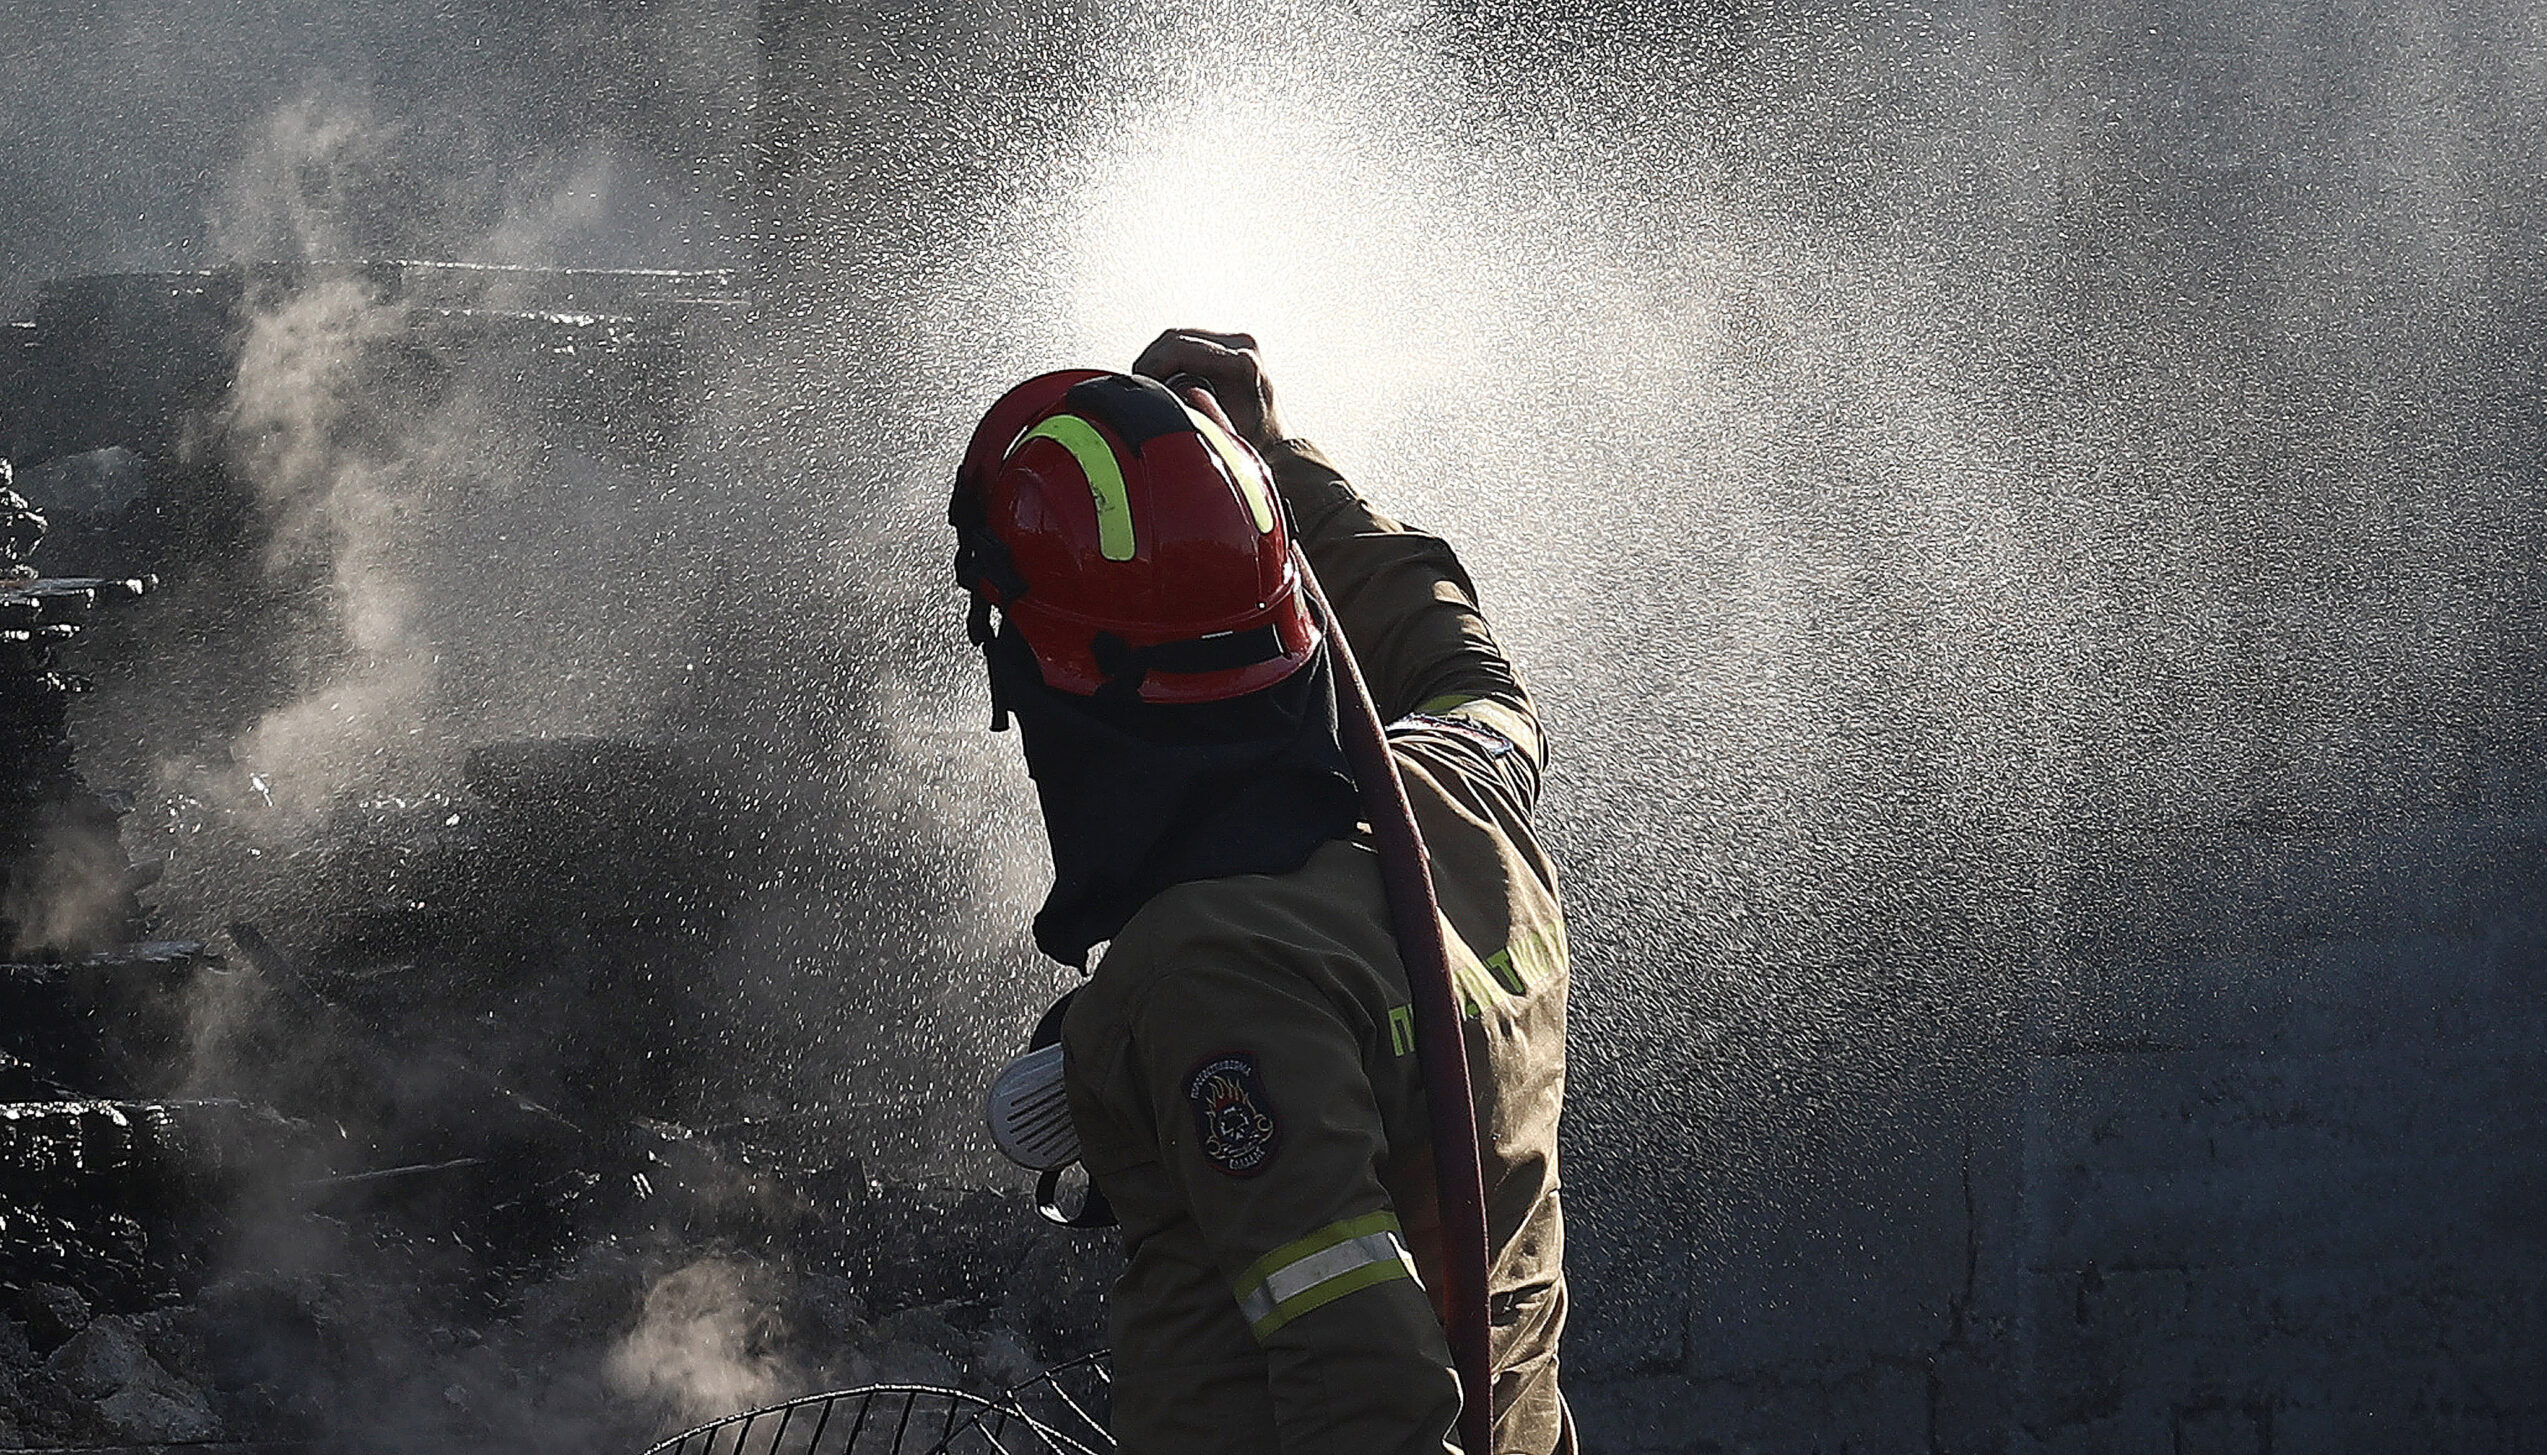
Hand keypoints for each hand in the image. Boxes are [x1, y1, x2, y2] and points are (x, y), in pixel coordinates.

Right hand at [1131, 329, 1290, 451]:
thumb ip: (1190, 411)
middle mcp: (1243, 346)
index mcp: (1242, 363)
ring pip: (1179, 338)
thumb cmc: (1254, 445)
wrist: (1275, 447)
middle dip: (1150, 362)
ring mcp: (1237, 344)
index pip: (1179, 348)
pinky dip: (1170, 360)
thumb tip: (1158, 400)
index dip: (1150, 365)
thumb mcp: (1216, 431)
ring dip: (1158, 360)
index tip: (1138, 384)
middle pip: (1176, 337)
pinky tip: (1164, 380)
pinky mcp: (1229, 347)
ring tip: (1149, 385)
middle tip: (1138, 386)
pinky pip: (1188, 344)